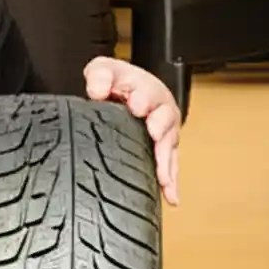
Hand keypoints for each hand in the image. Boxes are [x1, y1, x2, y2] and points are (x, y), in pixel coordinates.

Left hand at [83, 56, 180, 205]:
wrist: (126, 92)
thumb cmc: (116, 82)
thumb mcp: (103, 70)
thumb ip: (100, 76)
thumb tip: (97, 91)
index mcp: (147, 90)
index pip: (148, 93)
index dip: (144, 100)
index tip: (137, 106)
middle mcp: (160, 111)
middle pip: (165, 120)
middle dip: (160, 128)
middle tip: (154, 134)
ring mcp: (164, 131)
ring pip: (169, 148)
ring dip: (167, 162)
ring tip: (164, 178)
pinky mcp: (162, 149)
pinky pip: (170, 166)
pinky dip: (171, 182)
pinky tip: (171, 197)